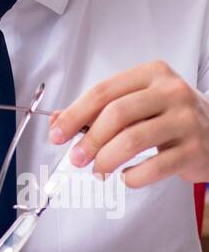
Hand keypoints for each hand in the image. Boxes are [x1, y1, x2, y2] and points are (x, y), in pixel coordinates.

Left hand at [49, 60, 208, 187]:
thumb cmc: (171, 116)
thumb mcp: (138, 102)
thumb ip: (99, 109)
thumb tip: (57, 122)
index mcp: (152, 73)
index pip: (103, 91)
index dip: (74, 115)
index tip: (57, 134)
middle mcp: (171, 92)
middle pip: (116, 114)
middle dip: (89, 140)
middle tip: (76, 158)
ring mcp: (186, 120)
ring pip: (132, 141)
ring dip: (106, 160)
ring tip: (98, 170)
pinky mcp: (195, 149)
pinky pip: (154, 167)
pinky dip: (133, 177)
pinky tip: (127, 177)